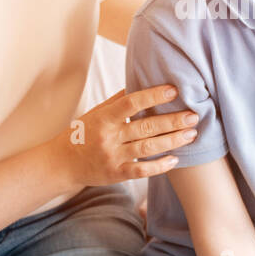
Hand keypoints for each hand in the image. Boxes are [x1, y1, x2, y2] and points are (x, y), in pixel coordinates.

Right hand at [55, 85, 198, 188]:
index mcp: (104, 117)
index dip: (153, 96)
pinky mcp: (116, 174)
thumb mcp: (95, 113)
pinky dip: (159, 166)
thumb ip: (117, 101)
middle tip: (193, 116)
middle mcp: (108, 136)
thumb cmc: (82, 134)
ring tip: (191, 134)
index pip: (131, 103)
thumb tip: (139, 81)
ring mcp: (112, 156)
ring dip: (172, 141)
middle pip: (145, 126)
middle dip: (172, 121)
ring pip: (147, 147)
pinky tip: (175, 160)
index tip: (173, 91)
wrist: (61, 164)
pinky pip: (141, 170)